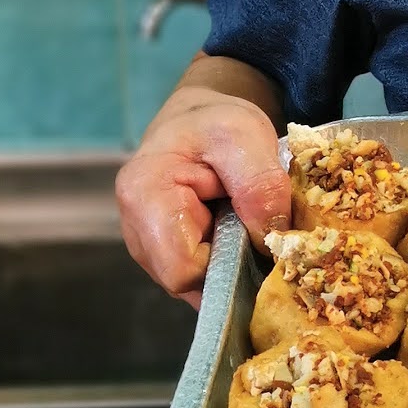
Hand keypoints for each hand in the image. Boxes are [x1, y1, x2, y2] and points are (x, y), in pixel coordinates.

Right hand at [117, 88, 290, 305]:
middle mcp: (137, 233)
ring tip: (248, 227)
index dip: (227, 263)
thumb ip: (258, 184)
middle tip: (259, 230)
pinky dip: (228, 265)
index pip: (182, 270)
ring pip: (198, 285)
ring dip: (233, 265)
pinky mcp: (167, 258)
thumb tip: (271, 239)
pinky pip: (202, 279)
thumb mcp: (244, 136)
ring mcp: (150, 250)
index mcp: (144, 198)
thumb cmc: (214, 124)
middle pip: (190, 283)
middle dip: (233, 266)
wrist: (198, 122)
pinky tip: (241, 237)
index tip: (256, 234)